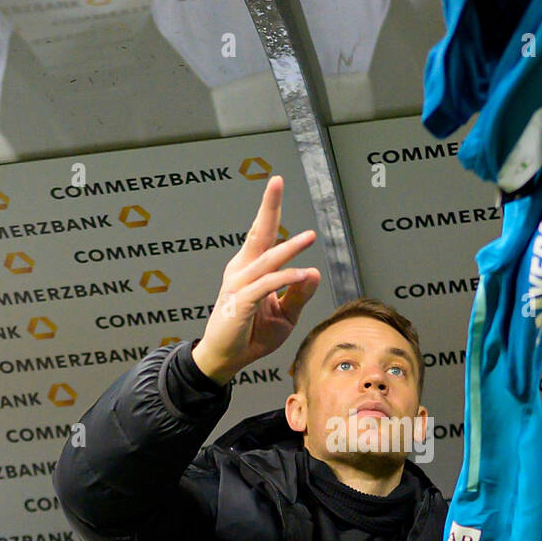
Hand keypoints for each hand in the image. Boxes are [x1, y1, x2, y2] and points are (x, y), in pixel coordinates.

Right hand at [191, 175, 320, 384]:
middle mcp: (242, 271)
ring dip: (289, 248)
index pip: (263, 234)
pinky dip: (286, 279)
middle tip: (277, 181)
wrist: (226, 359)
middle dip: (268, 207)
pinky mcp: (239, 303)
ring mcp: (239, 286)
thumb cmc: (251, 335)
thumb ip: (298, 294)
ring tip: (310, 236)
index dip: (270, 209)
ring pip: (267, 260)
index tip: (276, 182)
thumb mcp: (285, 316)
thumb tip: (314, 272)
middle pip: (258, 233)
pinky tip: (303, 274)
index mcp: (251, 269)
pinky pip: (266, 286)